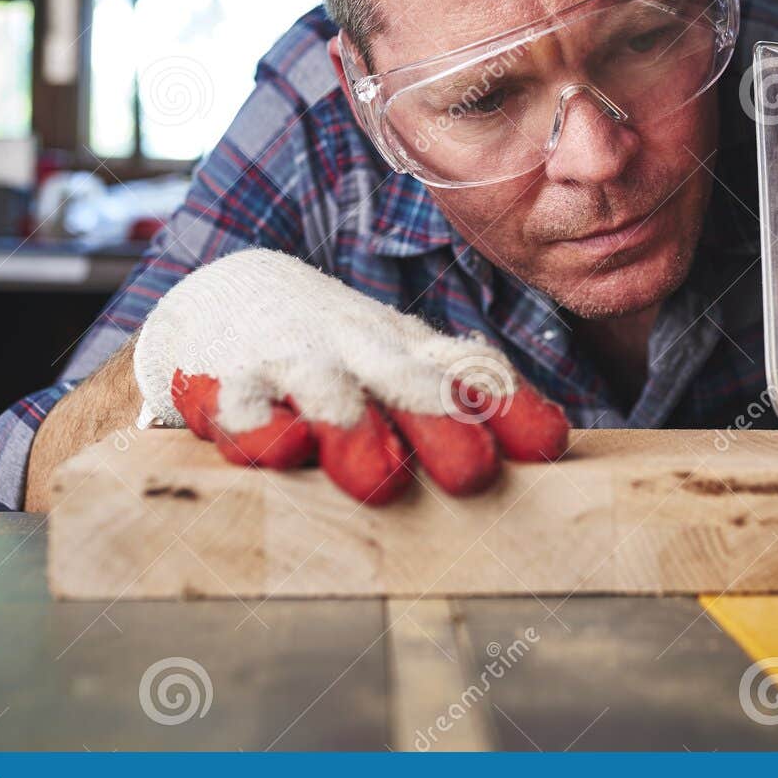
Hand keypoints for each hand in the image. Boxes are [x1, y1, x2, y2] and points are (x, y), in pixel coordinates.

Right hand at [132, 248, 568, 502]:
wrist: (221, 297)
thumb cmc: (337, 353)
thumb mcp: (402, 366)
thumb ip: (466, 400)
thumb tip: (556, 441)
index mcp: (410, 353)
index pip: (467, 373)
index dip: (506, 406)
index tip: (547, 444)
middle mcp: (359, 352)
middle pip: (406, 383)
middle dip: (439, 422)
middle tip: (472, 472)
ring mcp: (292, 363)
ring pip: (327, 395)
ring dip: (353, 432)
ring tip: (378, 480)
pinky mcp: (225, 382)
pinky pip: (242, 406)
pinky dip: (257, 427)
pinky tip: (278, 449)